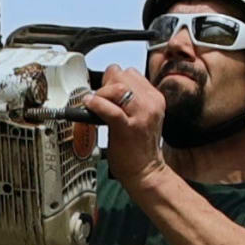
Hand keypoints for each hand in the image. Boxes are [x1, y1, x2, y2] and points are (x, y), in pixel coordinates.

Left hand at [82, 56, 169, 184]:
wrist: (145, 171)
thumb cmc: (138, 146)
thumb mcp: (141, 115)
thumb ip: (130, 99)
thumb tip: (108, 84)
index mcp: (155, 99)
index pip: (131, 73)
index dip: (113, 78)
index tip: (104, 87)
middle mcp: (151, 104)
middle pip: (123, 77)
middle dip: (105, 83)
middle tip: (98, 96)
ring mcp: (141, 116)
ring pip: (117, 89)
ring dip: (101, 93)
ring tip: (94, 103)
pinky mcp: (128, 128)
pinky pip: (110, 109)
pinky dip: (96, 103)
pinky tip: (89, 104)